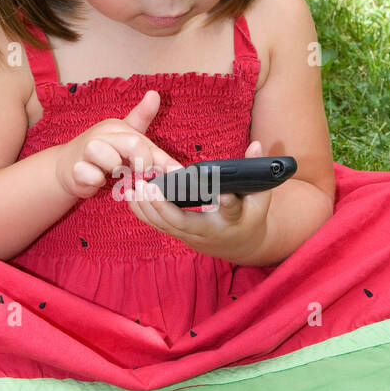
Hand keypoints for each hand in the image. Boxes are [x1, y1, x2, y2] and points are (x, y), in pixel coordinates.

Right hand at [55, 90, 184, 200]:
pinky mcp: (75, 168)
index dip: (163, 160)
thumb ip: (154, 152)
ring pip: (106, 154)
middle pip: (133, 143)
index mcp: (120, 128)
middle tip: (140, 172)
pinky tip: (97, 179)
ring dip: (114, 167)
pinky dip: (96, 180)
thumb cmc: (106, 157)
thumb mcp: (130, 149)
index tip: (177, 173)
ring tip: (114, 172)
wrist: (68, 167)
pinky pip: (89, 174)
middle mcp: (104, 134)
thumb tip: (175, 151)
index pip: (147, 140)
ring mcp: (87, 149)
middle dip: (142, 161)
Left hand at [122, 140, 271, 261]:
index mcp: (232, 220)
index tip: (219, 195)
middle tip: (147, 185)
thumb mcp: (259, 196)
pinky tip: (129, 197)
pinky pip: (158, 225)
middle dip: (162, 205)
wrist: (242, 245)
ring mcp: (191, 236)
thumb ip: (257, 170)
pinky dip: (143, 212)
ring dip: (146, 208)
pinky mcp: (179, 235)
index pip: (230, 211)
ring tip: (132, 188)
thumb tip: (257, 144)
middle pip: (182, 222)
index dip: (226, 203)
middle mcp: (208, 231)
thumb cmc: (251, 216)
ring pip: (165, 225)